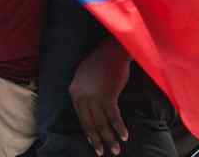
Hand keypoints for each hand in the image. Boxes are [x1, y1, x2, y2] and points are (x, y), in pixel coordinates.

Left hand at [69, 38, 131, 155]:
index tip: (94, 143)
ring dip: (110, 139)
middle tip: (103, 153)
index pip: (81, 117)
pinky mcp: (108, 96)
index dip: (89, 132)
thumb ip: (84, 92)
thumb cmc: (101, 61)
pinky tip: (124, 136)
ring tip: (115, 150)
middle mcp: (81, 96)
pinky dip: (119, 128)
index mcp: (74, 92)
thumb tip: (89, 107)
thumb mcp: (85, 76)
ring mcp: (94, 97)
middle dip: (98, 140)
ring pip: (102, 123)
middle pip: (90, 123)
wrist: (112, 51)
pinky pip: (114, 117)